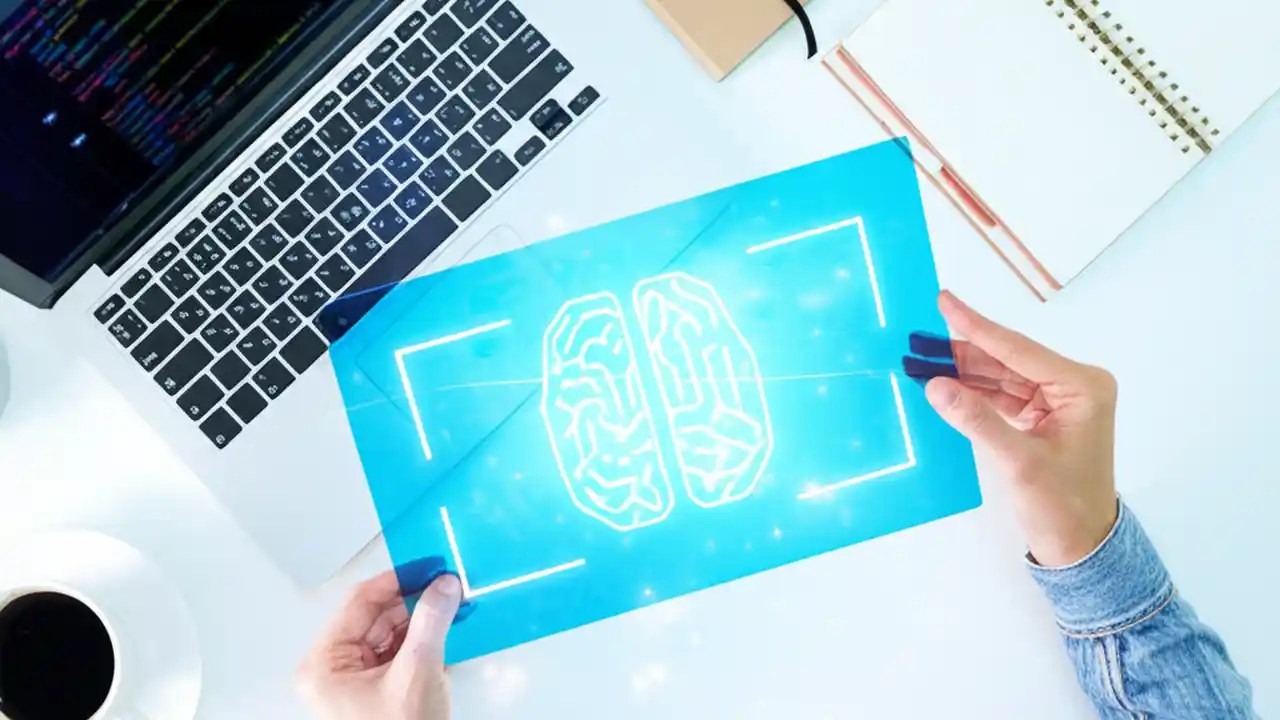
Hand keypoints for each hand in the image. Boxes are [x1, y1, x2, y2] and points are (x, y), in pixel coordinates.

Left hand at [298, 570, 461, 719]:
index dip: (397, 579)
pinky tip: (446, 632)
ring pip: (389, 635)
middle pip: (376, 618)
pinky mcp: (375, 693)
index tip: (429, 564)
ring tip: (452, 605)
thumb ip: (431, 622)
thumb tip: (444, 584)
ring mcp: (353, 683)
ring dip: (421, 621)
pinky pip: (396, 655)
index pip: (360, 603)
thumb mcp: (417, 673)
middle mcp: (332, 670)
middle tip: (448, 583)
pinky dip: (421, 643)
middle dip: (414, 601)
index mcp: (324, 664)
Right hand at [923, 291, 1119, 566]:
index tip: (944, 301)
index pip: (1018, 350)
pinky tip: (941, 384)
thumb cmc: (1062, 506)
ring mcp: (1056, 401)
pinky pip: (1000, 396)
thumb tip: (935, 385)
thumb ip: (976, 420)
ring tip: (919, 360)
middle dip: (961, 352)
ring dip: (961, 371)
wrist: (1080, 546)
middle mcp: (1072, 386)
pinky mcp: (1041, 417)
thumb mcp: (1018, 463)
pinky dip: (971, 392)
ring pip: (1000, 376)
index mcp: (1082, 387)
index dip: (976, 327)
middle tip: (916, 340)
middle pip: (1006, 360)